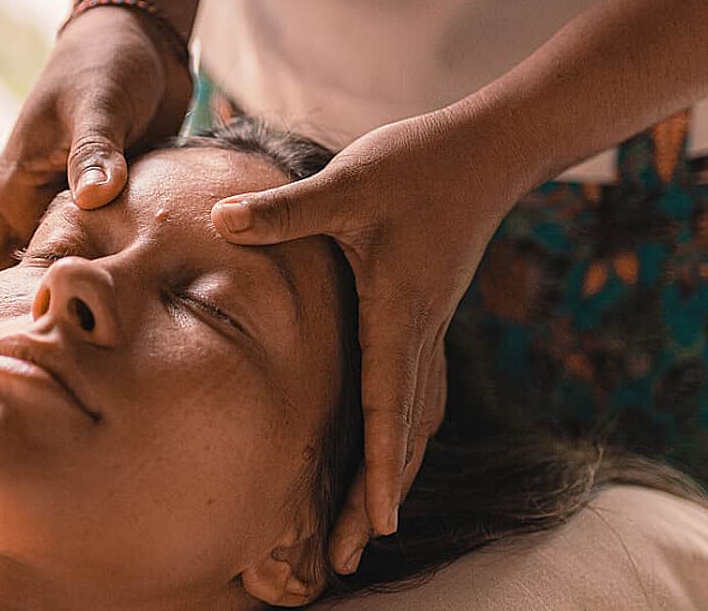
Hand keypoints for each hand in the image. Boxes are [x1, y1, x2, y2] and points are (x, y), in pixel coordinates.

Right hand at [0, 7, 192, 368]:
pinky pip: (94, 261)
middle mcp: (36, 206)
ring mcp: (72, 210)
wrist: (138, 41)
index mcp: (15, 185)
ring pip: (47, 277)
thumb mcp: (99, 103)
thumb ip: (97, 149)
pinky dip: (90, 292)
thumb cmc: (106, 65)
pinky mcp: (110, 210)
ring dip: (41, 317)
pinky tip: (106, 328)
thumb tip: (95, 196)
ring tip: (47, 376)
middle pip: (1, 282)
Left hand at [210, 110, 516, 572]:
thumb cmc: (418, 165)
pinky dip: (404, 431)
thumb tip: (218, 218)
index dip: (379, 470)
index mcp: (398, 313)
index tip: (375, 530)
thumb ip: (284, 210)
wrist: (489, 149)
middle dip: (379, 496)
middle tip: (351, 557)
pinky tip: (392, 442)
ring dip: (393, 471)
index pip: (387, 408)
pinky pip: (418, 389)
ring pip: (414, 418)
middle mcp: (418, 331)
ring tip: (373, 523)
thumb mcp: (346, 183)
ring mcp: (427, 326)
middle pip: (403, 433)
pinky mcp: (426, 311)